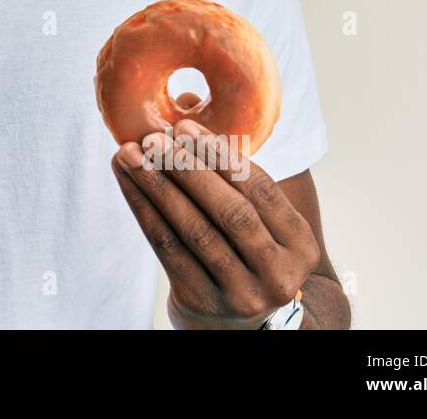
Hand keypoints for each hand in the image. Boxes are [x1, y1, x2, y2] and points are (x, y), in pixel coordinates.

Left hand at [112, 118, 320, 328]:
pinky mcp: (200, 302)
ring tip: (129, 153)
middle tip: (154, 138)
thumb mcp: (264, 223)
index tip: (185, 126)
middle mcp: (276, 273)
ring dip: (156, 186)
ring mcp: (239, 293)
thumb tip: (186, 102)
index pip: (260, 191)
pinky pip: (166, 247)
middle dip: (187, 169)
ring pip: (192, 229)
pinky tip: (127, 182)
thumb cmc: (249, 252)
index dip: (221, 156)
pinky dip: (143, 209)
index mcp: (299, 245)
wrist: (243, 325)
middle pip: (228, 212)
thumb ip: (234, 173)